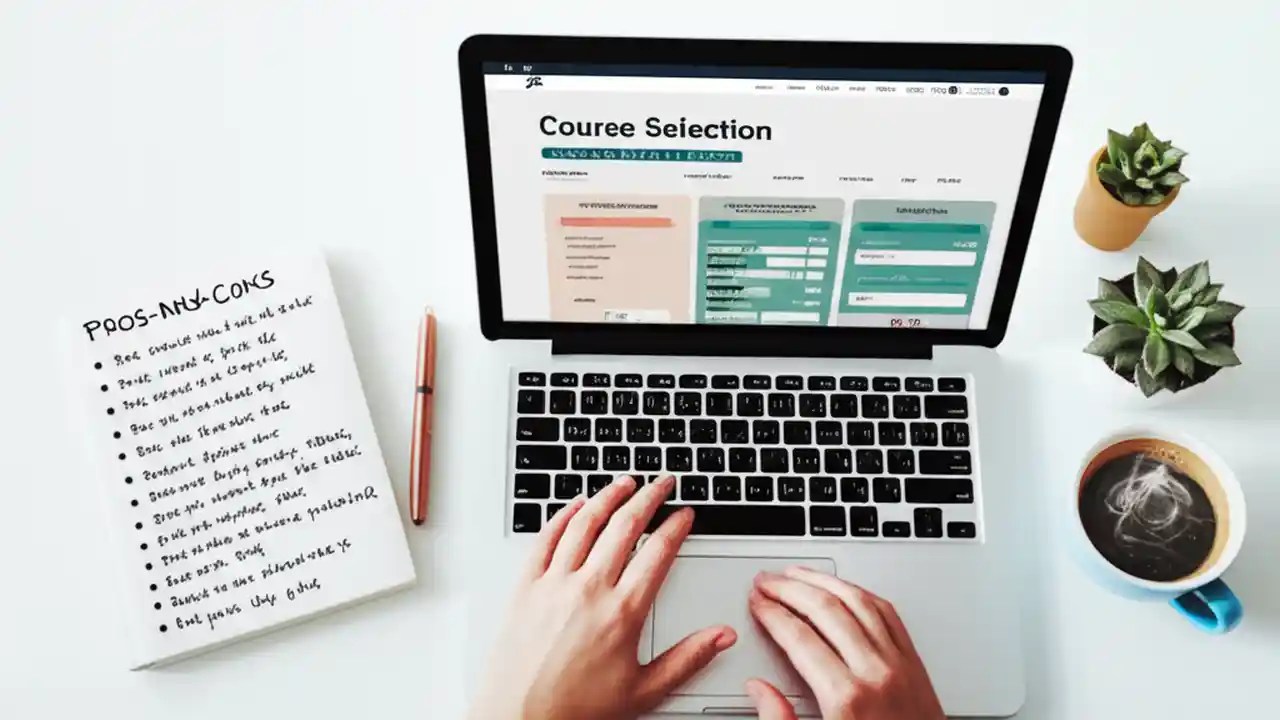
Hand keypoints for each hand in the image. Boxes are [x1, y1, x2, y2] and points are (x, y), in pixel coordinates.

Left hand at [467, 475, 736, 719]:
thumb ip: (687, 659)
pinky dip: (563, 515)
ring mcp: (554, 583)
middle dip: (648, 496)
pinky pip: (545, 538)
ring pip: (585, 522)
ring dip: (608, 496)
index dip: (675, 527)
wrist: (520, 719)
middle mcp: (589, 589)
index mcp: (623, 612)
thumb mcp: (644, 690)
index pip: (658, 553)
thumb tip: (722, 637)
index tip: (684, 514)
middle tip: (662, 482)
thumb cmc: (577, 710)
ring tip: (624, 483)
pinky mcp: (526, 586)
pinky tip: (575, 506)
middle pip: (624, 526)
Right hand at [745, 567, 944, 719]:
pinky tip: (844, 588)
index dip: (771, 614)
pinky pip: (887, 613)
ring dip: (823, 581)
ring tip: (797, 574)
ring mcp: (899, 665)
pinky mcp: (916, 664)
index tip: (756, 603)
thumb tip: (759, 691)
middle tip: (767, 581)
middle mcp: (874, 673)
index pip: (798, 637)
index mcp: (845, 699)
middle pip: (825, 610)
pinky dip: (860, 593)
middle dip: (790, 588)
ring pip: (858, 602)